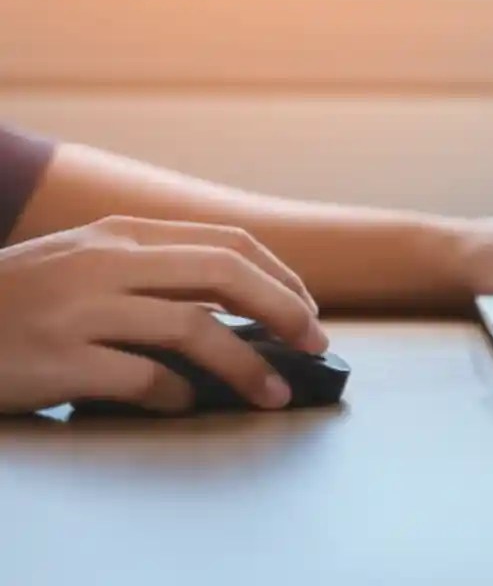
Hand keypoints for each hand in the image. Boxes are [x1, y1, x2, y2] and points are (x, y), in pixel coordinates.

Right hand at [0, 216, 325, 414]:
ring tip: (274, 394)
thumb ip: (152, 274)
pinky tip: (185, 405)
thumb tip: (239, 307)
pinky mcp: (58, 360)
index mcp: (121, 234)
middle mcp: (106, 262)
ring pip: (195, 328)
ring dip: (248, 367)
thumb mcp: (84, 265)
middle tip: (314, 343)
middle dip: (285, 309)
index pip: (228, 242)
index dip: (282, 276)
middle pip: (225, 273)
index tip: (309, 309)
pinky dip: (178, 396)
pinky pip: (145, 379)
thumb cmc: (18, 301)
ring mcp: (80, 309)